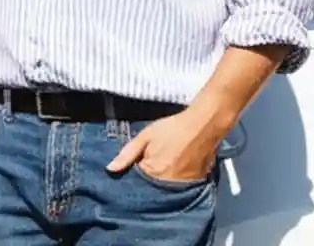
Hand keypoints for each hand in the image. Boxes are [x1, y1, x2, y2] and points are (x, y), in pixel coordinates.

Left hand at [106, 105, 228, 181]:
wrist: (204, 125)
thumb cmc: (172, 128)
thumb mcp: (145, 137)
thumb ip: (127, 154)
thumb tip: (109, 169)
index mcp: (154, 172)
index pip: (136, 184)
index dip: (131, 177)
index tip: (128, 171)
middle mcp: (169, 184)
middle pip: (151, 189)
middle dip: (144, 182)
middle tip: (143, 168)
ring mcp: (184, 185)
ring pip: (164, 190)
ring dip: (158, 183)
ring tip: (158, 169)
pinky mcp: (196, 183)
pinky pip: (179, 188)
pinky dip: (172, 182)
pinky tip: (170, 170)